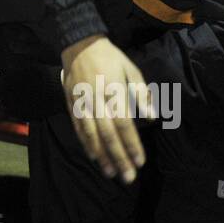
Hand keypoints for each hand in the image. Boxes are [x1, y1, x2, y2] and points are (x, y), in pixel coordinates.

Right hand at [60, 35, 153, 183]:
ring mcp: (82, 104)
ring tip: (110, 173)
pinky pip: (79, 128)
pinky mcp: (72, 105)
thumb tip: (151, 117)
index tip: (140, 162)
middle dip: (119, 157)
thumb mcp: (132, 69)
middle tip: (127, 177)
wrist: (79, 45)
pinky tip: (94, 157)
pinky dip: (86, 144)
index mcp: (114, 92)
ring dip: (102, 156)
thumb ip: (141, 93)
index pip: (124, 124)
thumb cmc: (111, 58)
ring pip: (92, 135)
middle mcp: (97, 101)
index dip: (132, 145)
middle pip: (108, 134)